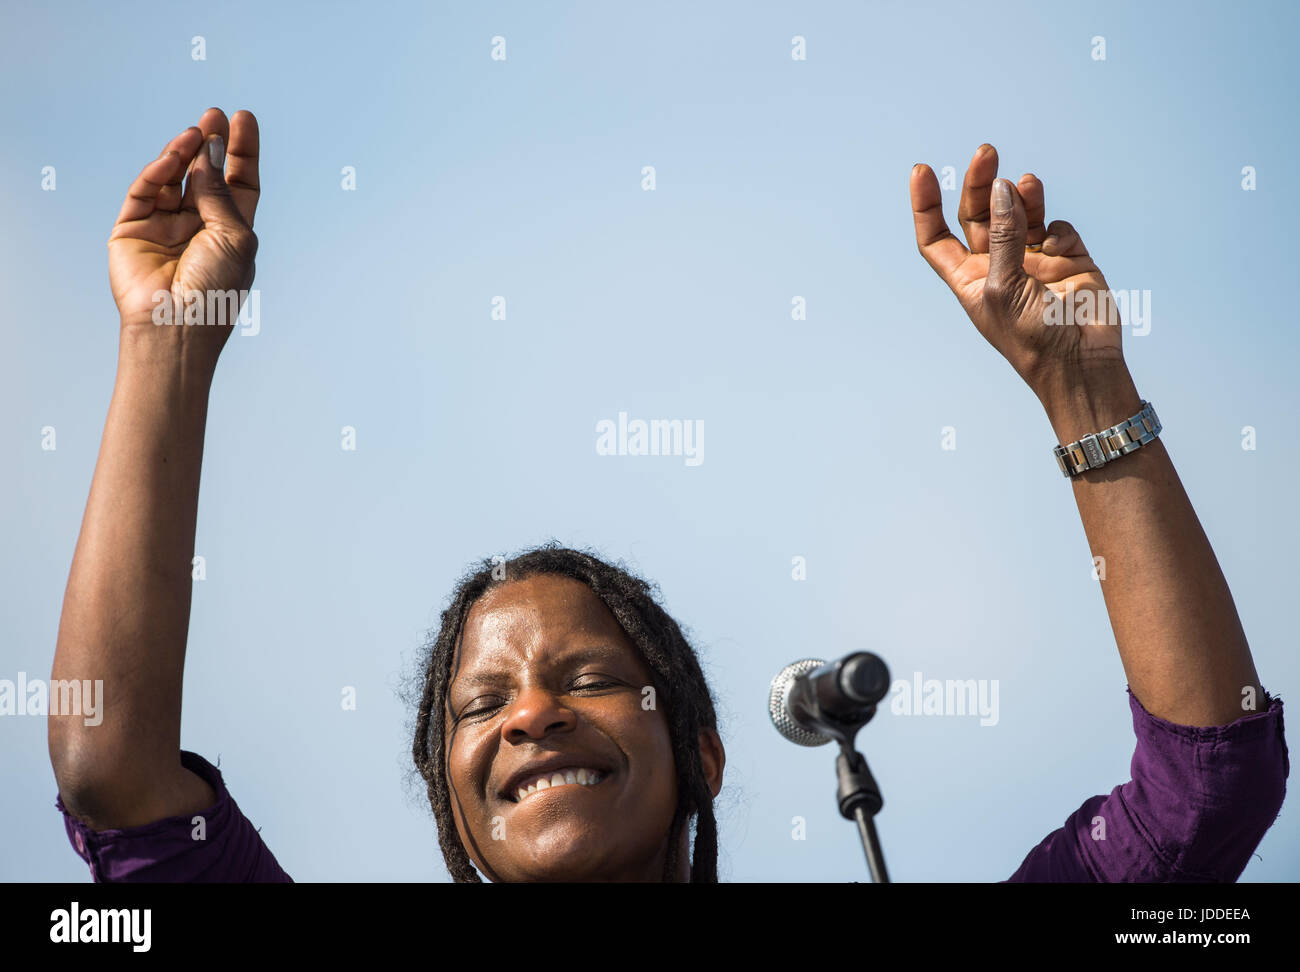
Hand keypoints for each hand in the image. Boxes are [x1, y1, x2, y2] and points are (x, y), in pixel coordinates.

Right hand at [108, 108, 259, 359]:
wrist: (178, 325)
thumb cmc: (217, 288)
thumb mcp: (234, 235)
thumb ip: (221, 192)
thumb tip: (210, 148)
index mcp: (231, 231)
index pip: (239, 183)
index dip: (241, 151)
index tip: (243, 119)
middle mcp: (199, 227)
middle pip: (206, 175)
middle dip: (211, 144)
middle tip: (215, 114)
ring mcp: (165, 227)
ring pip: (174, 178)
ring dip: (184, 153)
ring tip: (196, 132)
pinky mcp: (132, 229)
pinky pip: (145, 192)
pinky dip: (157, 172)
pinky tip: (172, 158)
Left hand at [910, 144, 1124, 400]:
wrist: (1082, 363)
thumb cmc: (1031, 338)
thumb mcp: (1003, 287)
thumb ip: (1003, 236)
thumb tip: (1002, 187)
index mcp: (969, 278)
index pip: (937, 237)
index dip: (926, 205)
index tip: (922, 170)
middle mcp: (999, 265)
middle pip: (980, 214)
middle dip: (980, 184)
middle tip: (986, 154)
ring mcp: (1034, 260)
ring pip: (1020, 213)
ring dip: (1020, 194)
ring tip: (1024, 182)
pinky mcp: (1069, 257)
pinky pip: (1057, 227)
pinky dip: (1055, 226)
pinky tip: (1058, 245)